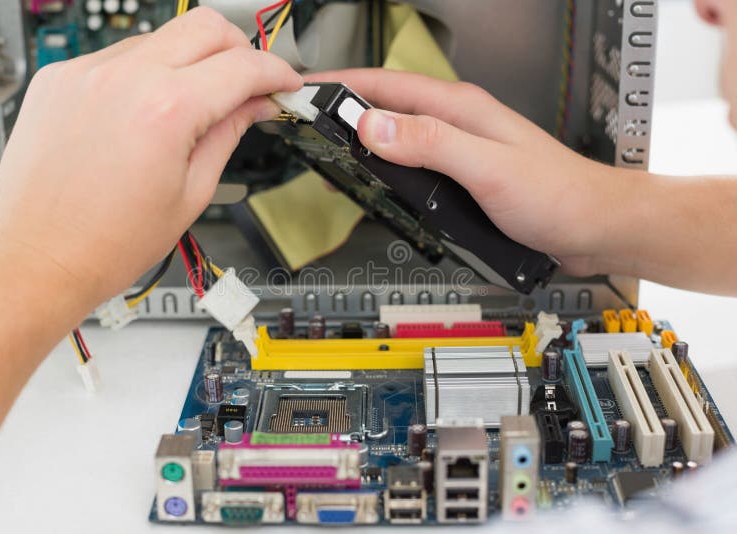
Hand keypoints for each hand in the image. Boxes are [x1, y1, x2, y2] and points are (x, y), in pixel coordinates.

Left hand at [0, 7, 301, 303]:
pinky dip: (145, 74)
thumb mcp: (192, 193)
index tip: (284, 83)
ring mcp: (85, 72)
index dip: (277, 73)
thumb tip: (254, 105)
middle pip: (206, 26)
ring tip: (193, 108)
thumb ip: (229, 135)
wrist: (39, 258)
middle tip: (248, 85)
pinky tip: (146, 112)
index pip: (243, 66)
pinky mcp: (60, 78)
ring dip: (191, 62)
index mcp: (164, 110)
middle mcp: (123, 78)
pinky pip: (119, 57)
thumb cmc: (107, 242)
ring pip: (162, 37)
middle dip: (240, 50)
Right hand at [307, 69, 637, 275]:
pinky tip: (376, 189)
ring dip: (359, 148)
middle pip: (384, 110)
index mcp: (458, 109)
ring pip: (395, 140)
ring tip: (329, 162)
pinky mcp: (461, 178)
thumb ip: (431, 144)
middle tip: (305, 131)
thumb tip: (373, 127)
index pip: (384, 86)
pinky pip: (410, 167)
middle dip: (340, 117)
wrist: (593, 228)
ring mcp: (458, 151)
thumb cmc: (557, 195)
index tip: (303, 93)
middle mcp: (455, 124)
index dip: (340, 87)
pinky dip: (384, 174)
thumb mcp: (487, 168)